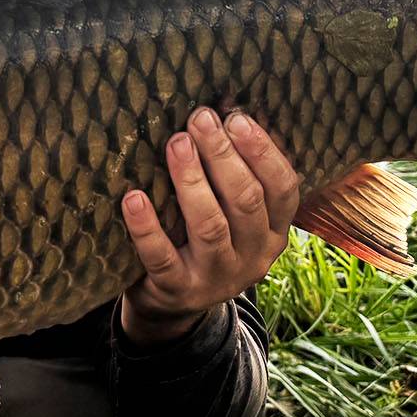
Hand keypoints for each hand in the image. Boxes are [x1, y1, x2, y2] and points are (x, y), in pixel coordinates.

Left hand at [119, 108, 299, 347]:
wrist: (171, 305)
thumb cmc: (201, 241)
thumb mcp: (232, 216)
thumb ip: (234, 177)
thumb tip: (220, 111)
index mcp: (273, 231)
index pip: (283, 188)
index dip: (262, 151)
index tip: (236, 118)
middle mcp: (253, 256)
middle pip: (246, 200)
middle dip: (223, 155)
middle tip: (199, 119)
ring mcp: (217, 277)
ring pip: (210, 226)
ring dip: (191, 181)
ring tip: (176, 145)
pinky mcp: (178, 290)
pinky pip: (162, 257)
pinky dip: (147, 227)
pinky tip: (134, 198)